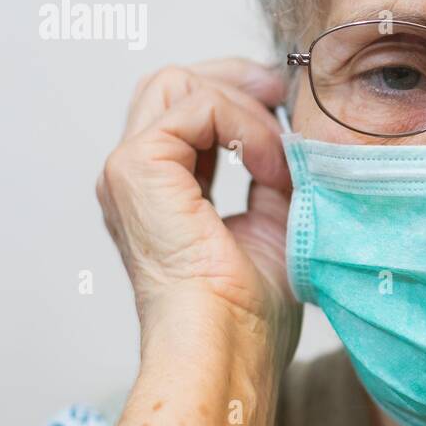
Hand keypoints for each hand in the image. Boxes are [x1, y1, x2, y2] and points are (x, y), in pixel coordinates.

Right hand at [96, 58, 301, 379]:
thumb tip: (298, 135)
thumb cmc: (249, 313)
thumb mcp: (275, 226)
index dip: (240, 100)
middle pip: (172, 85)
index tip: (287, 109)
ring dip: (243, 106)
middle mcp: (134, 178)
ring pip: (177, 84)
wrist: (228, 345)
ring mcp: (127, 171)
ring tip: (280, 154)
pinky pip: (196, 106)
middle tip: (284, 94)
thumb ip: (274, 178)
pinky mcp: (135, 169)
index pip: (187, 112)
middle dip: (235, 79)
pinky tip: (270, 165)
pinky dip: (243, 125)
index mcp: (160, 193)